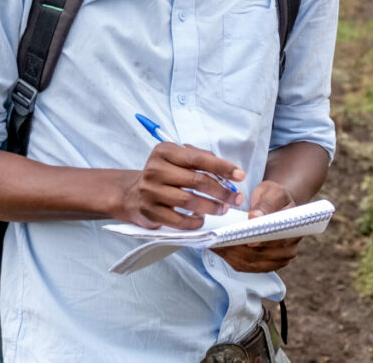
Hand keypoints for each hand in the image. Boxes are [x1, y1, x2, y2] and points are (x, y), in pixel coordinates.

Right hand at [116, 142, 243, 228]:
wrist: (132, 194)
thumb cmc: (163, 175)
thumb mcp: (176, 158)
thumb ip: (200, 158)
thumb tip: (227, 170)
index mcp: (164, 151)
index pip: (198, 158)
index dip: (222, 167)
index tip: (240, 175)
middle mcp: (155, 169)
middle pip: (196, 180)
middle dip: (221, 191)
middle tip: (237, 198)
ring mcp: (151, 190)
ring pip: (189, 200)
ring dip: (211, 207)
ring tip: (222, 209)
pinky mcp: (150, 211)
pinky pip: (179, 220)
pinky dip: (195, 221)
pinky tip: (201, 218)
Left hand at [213, 180, 299, 271]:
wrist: (276, 203)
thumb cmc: (273, 196)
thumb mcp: (272, 193)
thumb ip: (265, 204)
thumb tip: (254, 217)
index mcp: (294, 232)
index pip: (274, 241)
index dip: (255, 240)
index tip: (237, 236)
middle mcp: (288, 250)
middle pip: (260, 255)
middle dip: (237, 248)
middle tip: (217, 240)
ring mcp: (276, 259)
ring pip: (251, 263)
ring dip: (231, 255)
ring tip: (213, 243)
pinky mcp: (264, 264)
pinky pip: (246, 266)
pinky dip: (231, 258)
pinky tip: (218, 248)